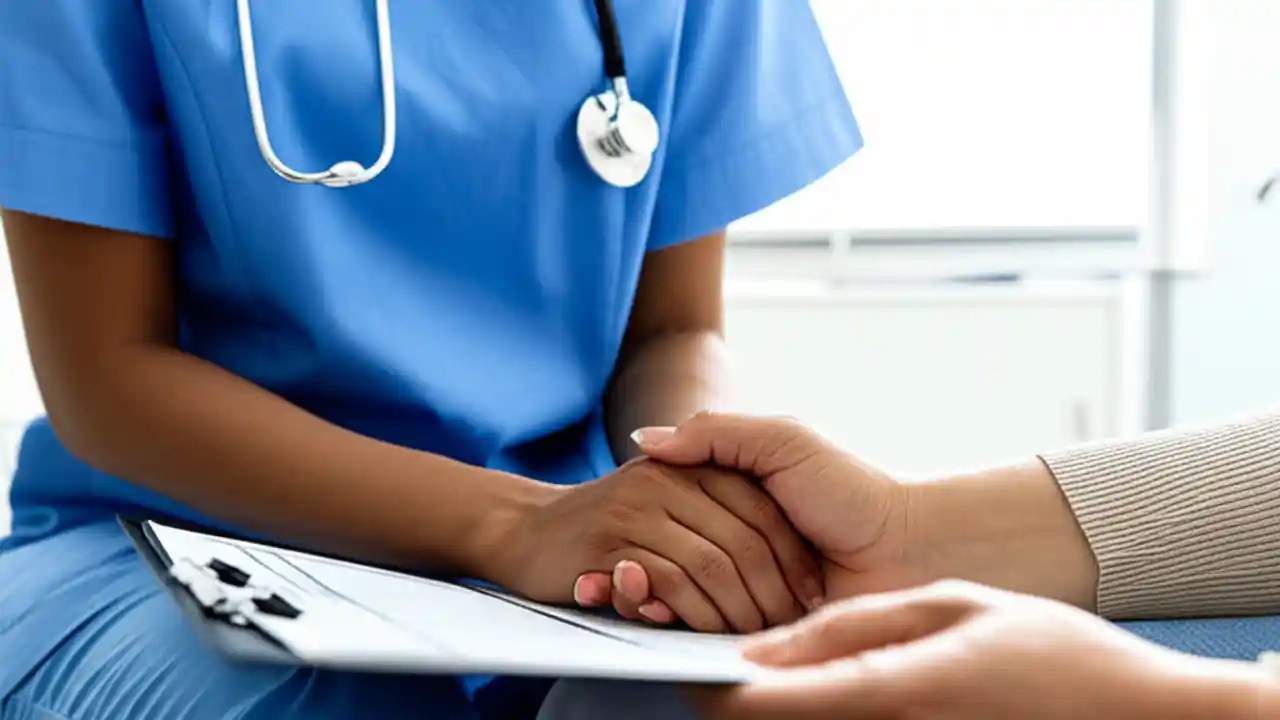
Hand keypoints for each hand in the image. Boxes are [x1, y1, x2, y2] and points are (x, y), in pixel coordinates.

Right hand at [489, 458, 822, 632]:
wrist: (521, 529)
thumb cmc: (601, 521)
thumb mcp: (664, 492)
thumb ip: (714, 490)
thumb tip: (774, 518)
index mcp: (692, 466)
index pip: (761, 510)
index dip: (791, 558)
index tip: (809, 599)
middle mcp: (667, 478)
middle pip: (743, 539)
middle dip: (771, 592)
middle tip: (784, 631)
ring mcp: (637, 507)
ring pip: (712, 563)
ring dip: (738, 609)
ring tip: (750, 638)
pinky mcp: (610, 542)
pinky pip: (670, 581)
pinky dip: (694, 613)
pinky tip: (703, 633)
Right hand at [579, 413, 914, 614]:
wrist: (906, 550)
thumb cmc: (848, 488)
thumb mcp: (782, 442)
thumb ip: (715, 434)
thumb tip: (645, 440)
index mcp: (732, 497)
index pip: (667, 508)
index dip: (638, 519)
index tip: (605, 526)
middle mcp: (732, 543)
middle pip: (665, 555)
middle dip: (635, 567)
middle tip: (603, 576)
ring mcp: (742, 590)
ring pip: (674, 594)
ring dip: (643, 597)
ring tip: (615, 595)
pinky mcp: (757, 633)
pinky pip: (705, 630)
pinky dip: (671, 622)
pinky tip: (650, 613)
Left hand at [693, 580, 1272, 719]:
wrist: (1141, 718)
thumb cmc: (1056, 655)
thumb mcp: (952, 608)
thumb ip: (852, 628)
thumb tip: (764, 652)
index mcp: (891, 693)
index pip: (759, 707)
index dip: (707, 686)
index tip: (689, 660)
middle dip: (732, 703)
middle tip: (722, 659)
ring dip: (772, 712)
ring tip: (771, 672)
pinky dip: (816, 718)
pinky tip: (826, 690)